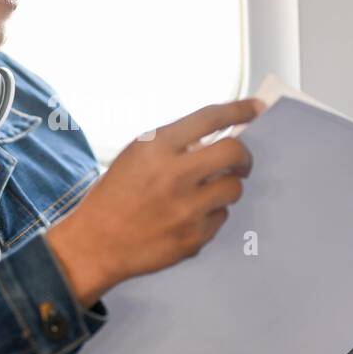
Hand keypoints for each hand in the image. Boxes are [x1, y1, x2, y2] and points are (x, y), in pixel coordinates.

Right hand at [46, 98, 266, 304]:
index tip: (257, 109)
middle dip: (244, 157)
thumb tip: (221, 135)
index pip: (211, 118)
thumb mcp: (136, 156)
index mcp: (156, 147)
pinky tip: (185, 218)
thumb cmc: (114, 196)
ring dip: (225, 187)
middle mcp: (173, 175)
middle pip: (235, 153)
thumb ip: (175, 143)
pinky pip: (220, 217)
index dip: (240, 110)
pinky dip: (210, 215)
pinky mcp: (193, 237)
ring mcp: (185, 209)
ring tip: (203, 194)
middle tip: (240, 163)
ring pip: (234, 188)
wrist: (96, 244)